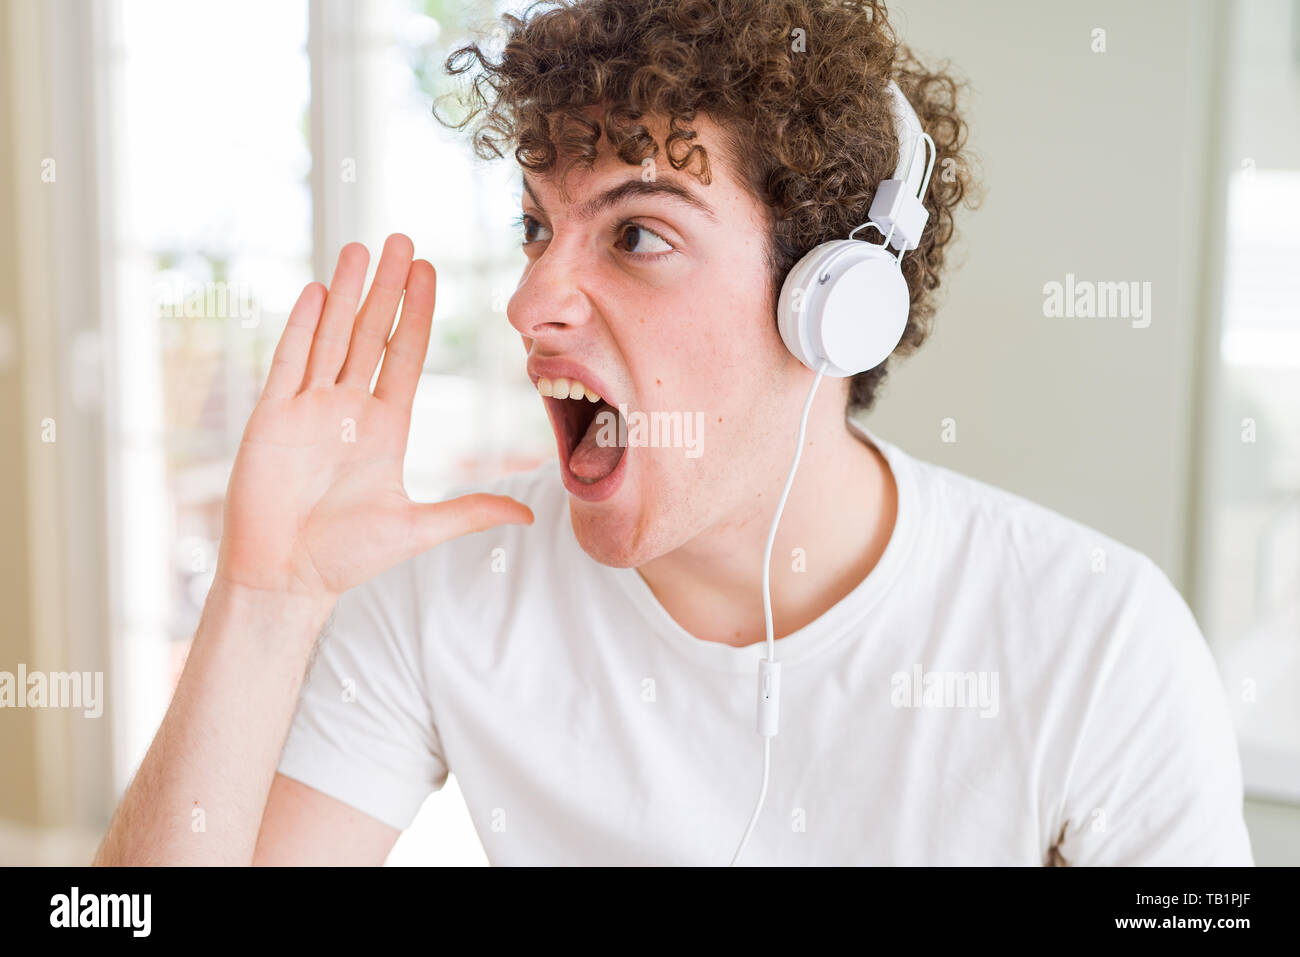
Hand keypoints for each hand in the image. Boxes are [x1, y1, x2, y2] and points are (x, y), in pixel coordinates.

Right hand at [213, 234, 532, 603]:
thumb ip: (470, 511)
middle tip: (403, 240)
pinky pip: (289, 362)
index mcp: (385, 428)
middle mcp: (348, 409)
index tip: (430, 273)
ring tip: (363, 248)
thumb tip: (530, 513)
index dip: (417, 314)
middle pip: (371, 334)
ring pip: (331, 336)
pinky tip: (319, 291)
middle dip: (389, 288)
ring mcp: (308, 408)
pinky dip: (303, 326)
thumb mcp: (418, 528)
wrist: (285, 577)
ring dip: (347, 293)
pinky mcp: (271, 418)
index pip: (405, 355)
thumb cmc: (346, 557)